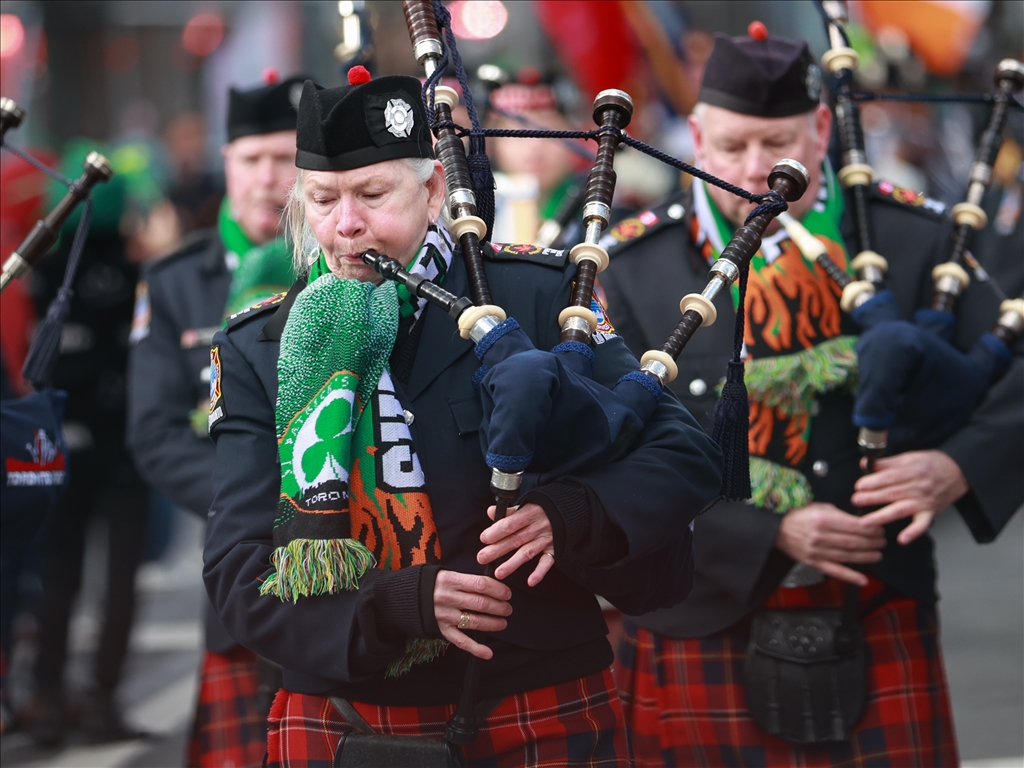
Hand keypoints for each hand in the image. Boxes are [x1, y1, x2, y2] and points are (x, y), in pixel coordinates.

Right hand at [433, 570, 511, 659]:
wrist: (406, 597)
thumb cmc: (432, 584)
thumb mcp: (447, 574)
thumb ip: (467, 580)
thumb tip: (493, 585)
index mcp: (450, 580)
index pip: (481, 584)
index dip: (498, 589)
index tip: (507, 594)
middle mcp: (448, 597)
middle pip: (480, 603)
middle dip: (499, 607)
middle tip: (508, 609)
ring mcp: (444, 615)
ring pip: (474, 621)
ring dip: (493, 624)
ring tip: (503, 623)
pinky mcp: (441, 630)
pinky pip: (460, 641)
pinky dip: (475, 648)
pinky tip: (488, 652)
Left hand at [478, 503, 555, 585]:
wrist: (567, 511)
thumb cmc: (541, 509)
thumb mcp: (526, 505)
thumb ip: (508, 511)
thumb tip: (490, 512)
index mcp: (528, 514)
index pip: (510, 524)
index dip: (497, 532)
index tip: (484, 539)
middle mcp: (536, 528)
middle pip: (515, 540)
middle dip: (497, 550)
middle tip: (482, 558)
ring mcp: (545, 540)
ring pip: (527, 552)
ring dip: (513, 564)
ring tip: (499, 573)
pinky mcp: (554, 550)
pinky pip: (547, 562)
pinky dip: (540, 572)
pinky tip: (530, 581)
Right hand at [774, 502, 886, 585]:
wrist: (776, 528)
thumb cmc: (798, 515)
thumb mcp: (819, 507)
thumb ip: (840, 515)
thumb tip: (861, 522)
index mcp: (823, 520)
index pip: (855, 526)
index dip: (871, 529)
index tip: (880, 530)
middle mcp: (820, 536)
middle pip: (854, 542)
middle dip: (872, 542)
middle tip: (882, 542)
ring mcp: (817, 551)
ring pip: (848, 556)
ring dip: (866, 556)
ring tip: (878, 554)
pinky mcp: (813, 562)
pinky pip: (834, 571)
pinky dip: (850, 576)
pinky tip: (863, 580)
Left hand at [853, 450, 967, 544]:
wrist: (958, 473)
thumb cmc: (930, 464)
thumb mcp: (909, 457)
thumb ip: (886, 462)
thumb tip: (865, 464)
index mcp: (914, 470)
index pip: (891, 477)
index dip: (874, 482)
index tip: (859, 486)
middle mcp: (920, 487)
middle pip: (893, 493)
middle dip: (872, 498)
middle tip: (856, 500)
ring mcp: (925, 501)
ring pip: (901, 509)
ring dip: (883, 516)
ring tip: (866, 521)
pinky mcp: (930, 513)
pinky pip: (921, 524)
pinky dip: (913, 532)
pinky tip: (902, 539)